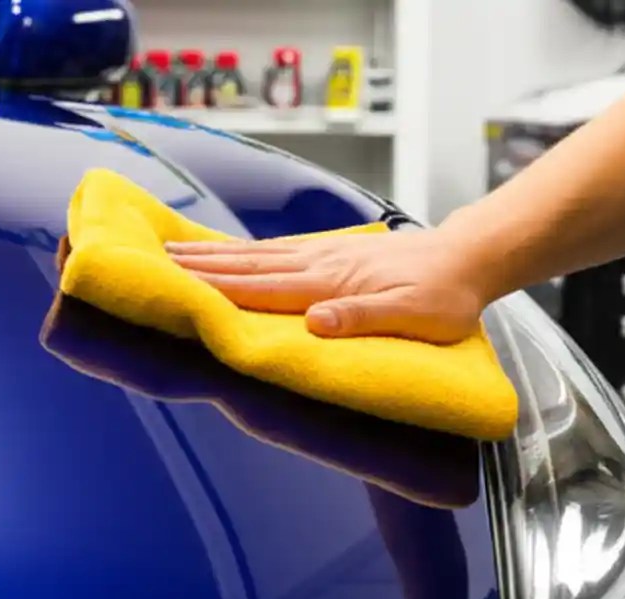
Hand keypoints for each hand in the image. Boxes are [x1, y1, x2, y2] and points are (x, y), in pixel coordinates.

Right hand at [166, 227, 496, 342]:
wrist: (466, 256)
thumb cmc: (444, 295)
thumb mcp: (414, 315)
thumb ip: (362, 317)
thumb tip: (313, 323)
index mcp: (330, 284)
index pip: (263, 288)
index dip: (219, 287)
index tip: (178, 283)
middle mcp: (318, 264)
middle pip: (248, 267)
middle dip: (201, 267)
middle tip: (158, 261)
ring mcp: (322, 254)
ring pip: (256, 255)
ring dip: (214, 255)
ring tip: (176, 252)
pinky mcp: (329, 251)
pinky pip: (275, 249)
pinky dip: (244, 249)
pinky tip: (229, 251)